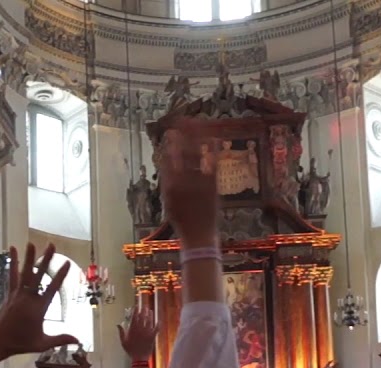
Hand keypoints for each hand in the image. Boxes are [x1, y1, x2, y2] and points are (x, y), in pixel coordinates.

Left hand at [0, 243, 76, 365]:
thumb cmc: (21, 343)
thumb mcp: (42, 343)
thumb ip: (60, 339)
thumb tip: (78, 339)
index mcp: (38, 309)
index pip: (52, 289)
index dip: (60, 275)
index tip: (67, 263)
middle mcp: (27, 298)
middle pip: (38, 276)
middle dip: (46, 260)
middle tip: (51, 245)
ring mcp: (17, 295)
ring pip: (24, 273)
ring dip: (28, 257)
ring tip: (31, 243)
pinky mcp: (9, 294)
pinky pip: (11, 276)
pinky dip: (12, 263)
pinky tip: (12, 250)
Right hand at [118, 304, 157, 360]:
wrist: (139, 358)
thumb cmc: (130, 350)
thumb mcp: (123, 341)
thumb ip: (121, 332)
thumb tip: (118, 324)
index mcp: (133, 329)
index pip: (134, 317)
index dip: (135, 311)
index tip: (136, 306)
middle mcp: (140, 329)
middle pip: (142, 317)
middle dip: (143, 310)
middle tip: (144, 306)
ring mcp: (147, 332)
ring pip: (149, 321)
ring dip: (150, 315)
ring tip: (150, 311)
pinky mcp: (153, 336)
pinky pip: (156, 328)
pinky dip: (158, 324)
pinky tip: (158, 321)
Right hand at [160, 119, 219, 247]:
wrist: (198, 235)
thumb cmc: (181, 220)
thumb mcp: (167, 201)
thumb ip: (166, 180)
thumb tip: (166, 161)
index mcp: (169, 185)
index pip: (168, 158)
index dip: (170, 143)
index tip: (171, 132)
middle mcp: (183, 181)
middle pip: (182, 151)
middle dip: (182, 133)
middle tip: (182, 119)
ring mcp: (199, 182)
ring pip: (197, 154)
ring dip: (196, 136)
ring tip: (197, 122)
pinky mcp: (213, 185)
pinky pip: (213, 163)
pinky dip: (213, 150)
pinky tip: (214, 137)